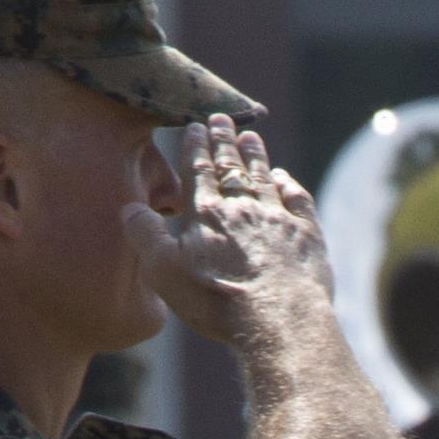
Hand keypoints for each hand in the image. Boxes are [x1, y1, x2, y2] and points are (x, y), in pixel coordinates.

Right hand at [128, 118, 326, 346]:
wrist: (281, 320)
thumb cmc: (217, 301)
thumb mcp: (164, 273)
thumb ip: (144, 236)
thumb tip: (130, 208)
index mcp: (206, 214)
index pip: (199, 171)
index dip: (197, 147)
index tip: (196, 127)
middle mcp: (243, 208)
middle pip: (232, 167)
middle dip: (224, 141)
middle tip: (222, 119)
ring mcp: (278, 219)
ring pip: (264, 177)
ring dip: (256, 155)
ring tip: (251, 136)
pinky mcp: (308, 237)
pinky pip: (297, 200)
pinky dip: (289, 185)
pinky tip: (283, 179)